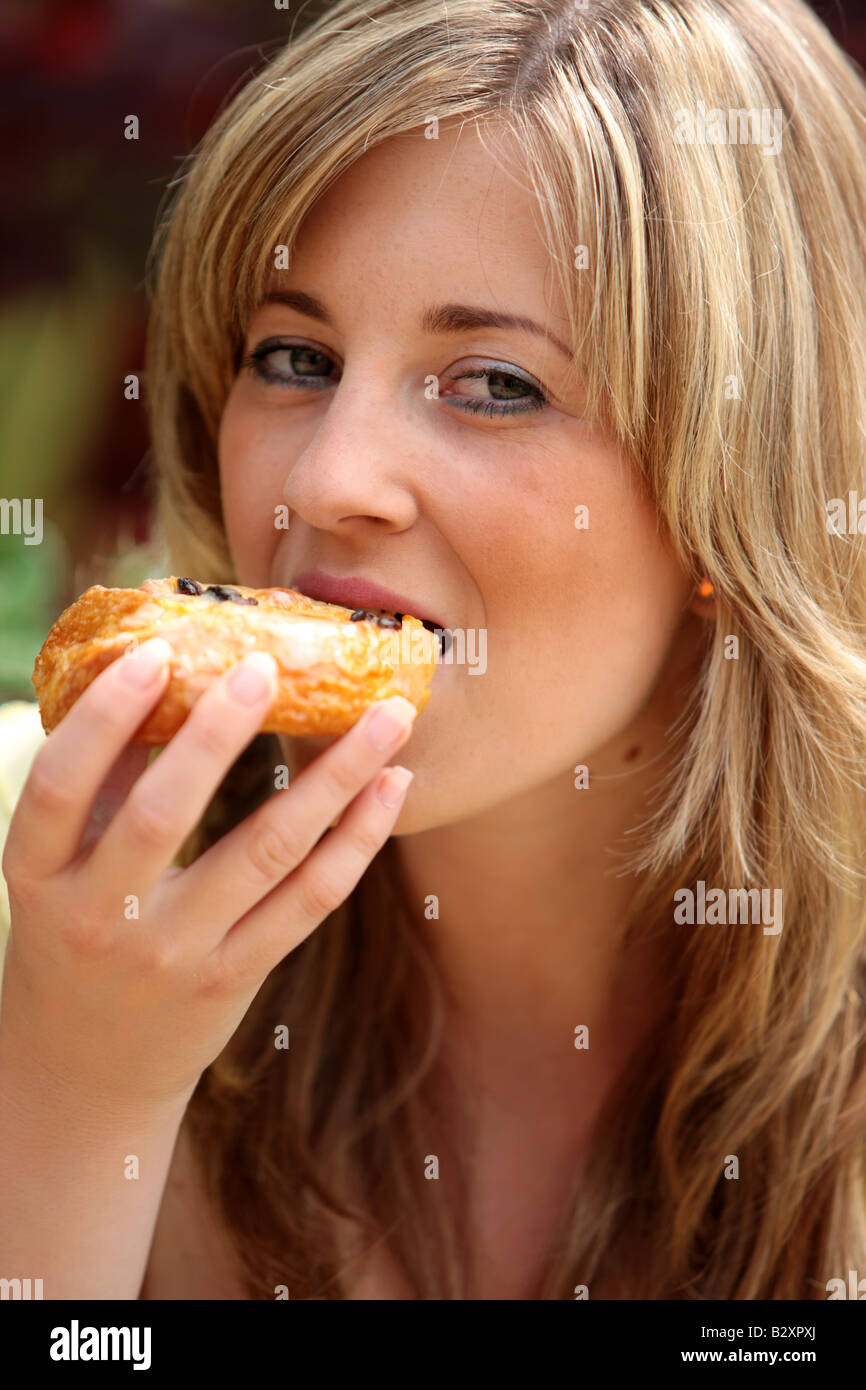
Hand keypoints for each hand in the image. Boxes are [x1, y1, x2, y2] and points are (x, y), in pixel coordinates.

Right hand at [0, 638, 415, 1111]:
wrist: (88, 1069)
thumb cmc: (75, 932)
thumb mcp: (60, 867)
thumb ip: (102, 782)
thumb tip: (161, 670)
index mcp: (38, 875)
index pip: (62, 785)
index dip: (104, 717)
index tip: (157, 653)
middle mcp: (101, 918)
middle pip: (163, 816)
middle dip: (219, 736)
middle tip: (269, 666)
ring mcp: (173, 954)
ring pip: (265, 853)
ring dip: (334, 778)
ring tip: (388, 717)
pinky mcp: (235, 977)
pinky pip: (308, 901)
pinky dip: (355, 840)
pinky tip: (390, 788)